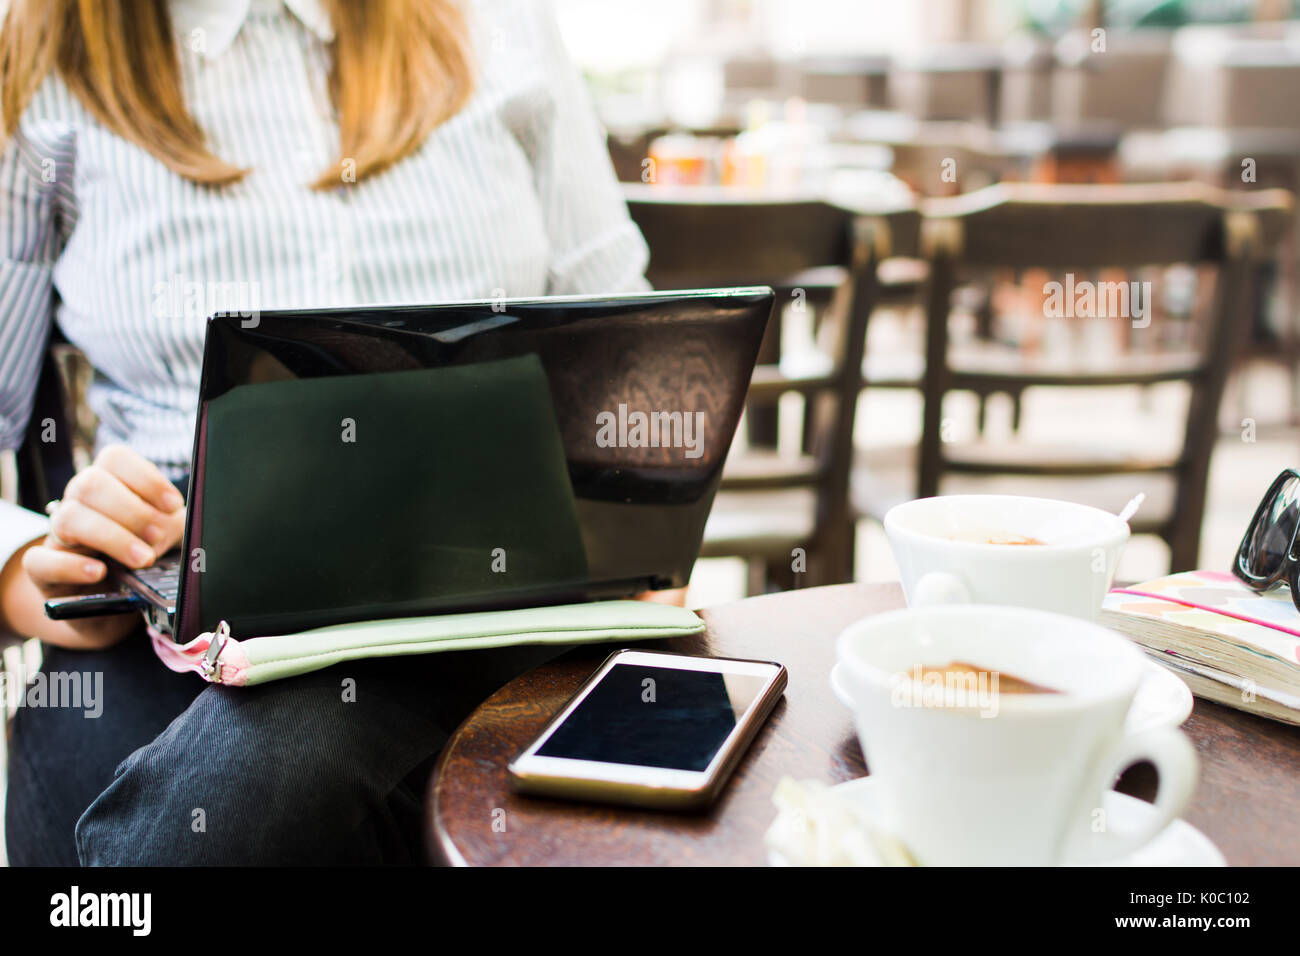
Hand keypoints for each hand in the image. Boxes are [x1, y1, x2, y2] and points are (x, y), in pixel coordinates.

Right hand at [1, 445, 184, 648]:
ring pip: (69, 518)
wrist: (119, 600)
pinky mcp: (43, 569)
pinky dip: (71, 565)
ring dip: (112, 537)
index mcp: (109, 482)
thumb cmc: (145, 553)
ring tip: (143, 559)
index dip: (146, 478)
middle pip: (90, 483)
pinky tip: (99, 572)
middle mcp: (78, 501)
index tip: (173, 504)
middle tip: (158, 536)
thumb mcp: (167, 534)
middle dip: (132, 511)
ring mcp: (57, 533)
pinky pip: (40, 560)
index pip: (115, 459)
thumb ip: (173, 523)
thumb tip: (177, 523)